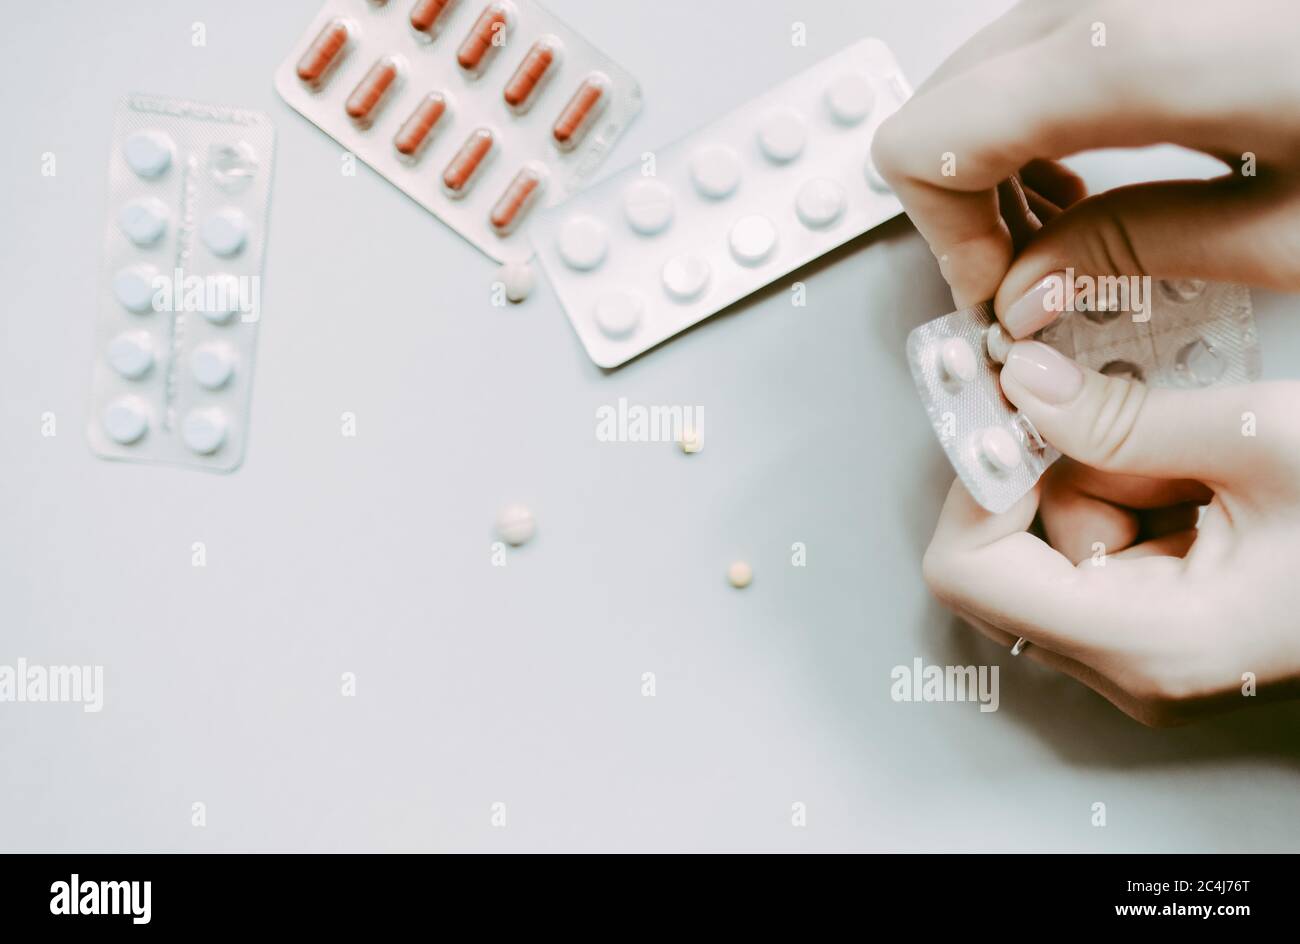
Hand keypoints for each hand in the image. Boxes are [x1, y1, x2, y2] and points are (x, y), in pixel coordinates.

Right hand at [871, 0, 1299, 331]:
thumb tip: (1031, 288)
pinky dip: (1035, 113)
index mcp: (1129, 54)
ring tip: (1061, 230)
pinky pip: (1044, 42)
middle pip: (942, 100)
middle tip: (1019, 276)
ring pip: (985, 69)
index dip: (945, 240)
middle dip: (960, 207)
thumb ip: (1139, 254)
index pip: (929, 142)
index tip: (993, 293)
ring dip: (994, 161)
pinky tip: (1090, 164)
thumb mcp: (1294, 229)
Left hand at [922, 345, 1299, 724]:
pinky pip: (1104, 543)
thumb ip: (1123, 415)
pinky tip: (1203, 479)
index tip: (1012, 415)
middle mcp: (1134, 666)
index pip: (970, 572)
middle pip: (1007, 556)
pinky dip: (1134, 492)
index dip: (980, 484)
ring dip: (1105, 475)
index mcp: (1149, 644)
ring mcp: (1148, 650)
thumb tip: (1022, 385)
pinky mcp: (1165, 623)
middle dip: (1051, 474)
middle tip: (1112, 415)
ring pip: (1057, 540)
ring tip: (1198, 459)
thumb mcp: (1263, 443)